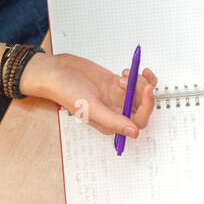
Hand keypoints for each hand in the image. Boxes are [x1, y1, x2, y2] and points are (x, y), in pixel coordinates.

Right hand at [22, 51, 156, 137]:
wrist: (57, 71)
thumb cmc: (67, 92)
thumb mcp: (91, 108)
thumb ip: (113, 121)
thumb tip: (134, 132)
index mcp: (111, 123)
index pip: (138, 121)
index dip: (146, 107)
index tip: (146, 90)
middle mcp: (116, 112)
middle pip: (142, 107)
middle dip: (145, 92)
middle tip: (141, 78)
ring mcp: (118, 97)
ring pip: (141, 93)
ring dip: (139, 82)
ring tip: (126, 74)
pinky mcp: (117, 84)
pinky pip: (135, 82)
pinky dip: (136, 75)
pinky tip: (125, 71)